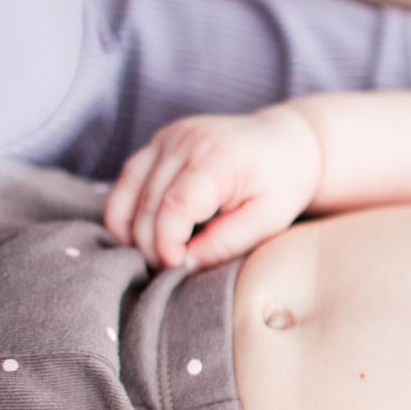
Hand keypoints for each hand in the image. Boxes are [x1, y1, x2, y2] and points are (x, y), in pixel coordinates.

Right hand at [103, 104, 322, 270]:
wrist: (286, 141)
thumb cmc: (282, 183)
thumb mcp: (267, 220)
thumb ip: (225, 243)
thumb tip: (184, 265)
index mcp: (218, 157)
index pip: (175, 205)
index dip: (167, 243)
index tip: (175, 267)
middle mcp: (186, 140)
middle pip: (148, 201)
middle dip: (150, 244)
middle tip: (166, 272)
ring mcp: (169, 138)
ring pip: (128, 190)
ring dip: (130, 230)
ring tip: (150, 257)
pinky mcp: (159, 142)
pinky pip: (128, 178)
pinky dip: (125, 209)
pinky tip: (136, 235)